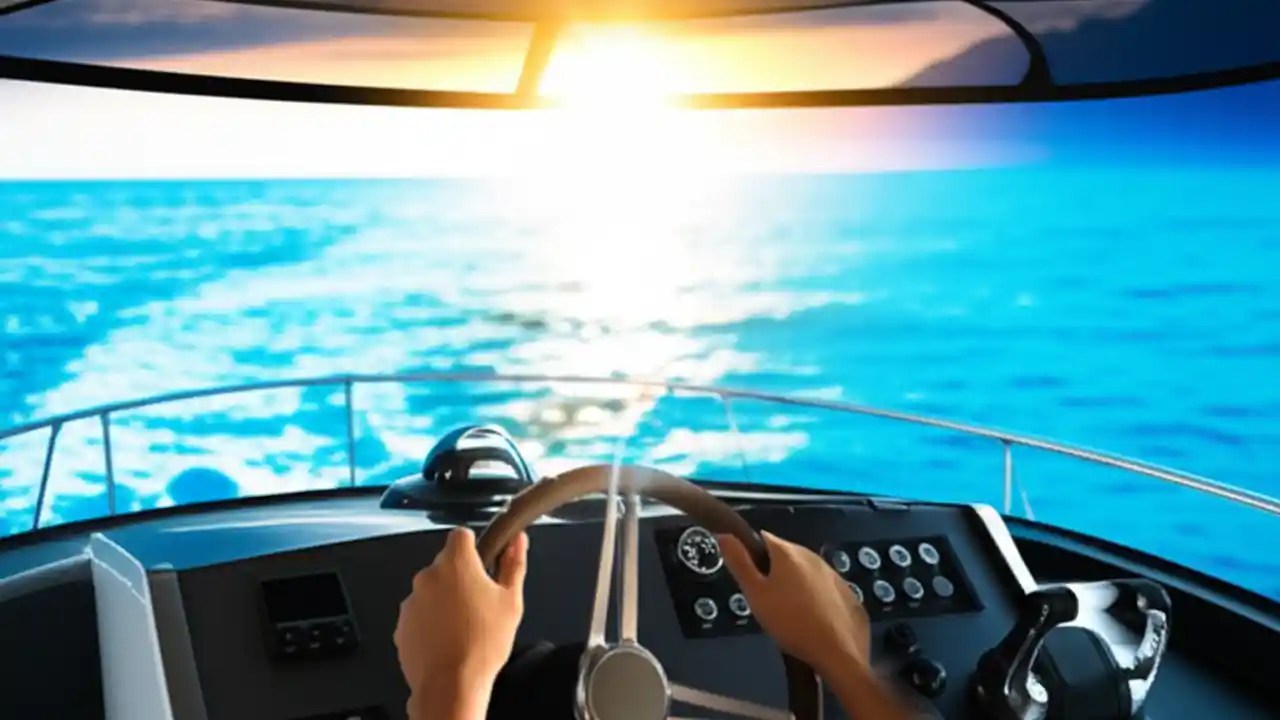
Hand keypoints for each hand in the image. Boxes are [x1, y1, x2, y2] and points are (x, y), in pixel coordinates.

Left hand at [395, 527, 527, 718]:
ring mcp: (411, 600)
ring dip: (443, 600)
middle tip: (478, 603)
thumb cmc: (483, 644)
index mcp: (456, 564)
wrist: (452, 684)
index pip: (461, 535)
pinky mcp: (402, 623)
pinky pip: (419, 613)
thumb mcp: (511, 601)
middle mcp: (428, 576)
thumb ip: (514, 564)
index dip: (473, 547)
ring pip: (431, 590)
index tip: (482, 564)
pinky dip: (430, 621)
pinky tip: (446, 639)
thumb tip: (518, 541)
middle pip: (445, 564)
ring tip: (463, 626)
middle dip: (460, 577)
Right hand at [718, 531, 869, 676]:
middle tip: (769, 601)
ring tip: (791, 614)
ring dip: (796, 585)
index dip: (752, 556)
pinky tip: (814, 621)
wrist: (838, 652)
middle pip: (786, 556)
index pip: (762, 539)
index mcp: (787, 551)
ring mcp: (834, 573)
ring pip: (806, 573)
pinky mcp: (848, 592)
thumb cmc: (790, 621)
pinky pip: (825, 589)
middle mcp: (812, 555)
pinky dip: (817, 598)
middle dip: (775, 572)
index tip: (751, 580)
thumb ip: (739, 563)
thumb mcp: (756, 595)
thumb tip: (724, 535)